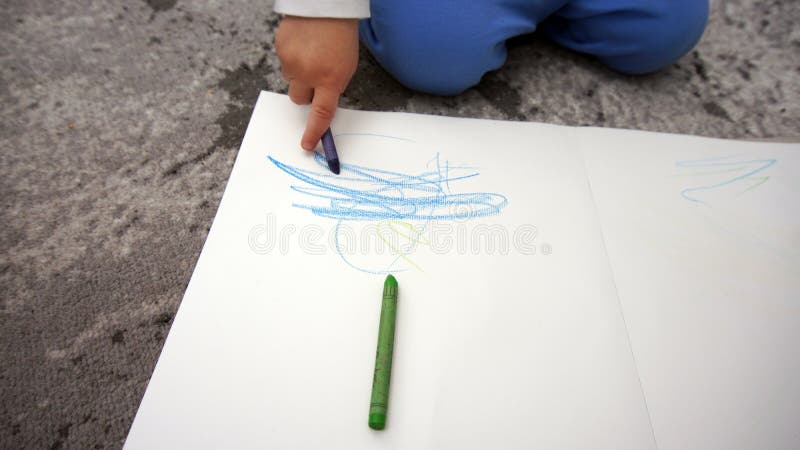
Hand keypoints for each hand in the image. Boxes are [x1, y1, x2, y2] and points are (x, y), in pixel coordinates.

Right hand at [275, 16, 358, 149]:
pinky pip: (285, 63)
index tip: (307, 145)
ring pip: (291, 80)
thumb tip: (320, 103)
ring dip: (300, 74)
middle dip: (306, 94)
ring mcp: (291, 61)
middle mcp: (308, 73)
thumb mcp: (346, 67)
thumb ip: (333, 86)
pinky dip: (293, 57)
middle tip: (315, 78)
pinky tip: (303, 44)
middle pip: (299, 99)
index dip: (314, 132)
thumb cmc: (341, 36)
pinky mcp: (280, 48)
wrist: (327, 6)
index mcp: (329, 79)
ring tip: (311, 53)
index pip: (321, 114)